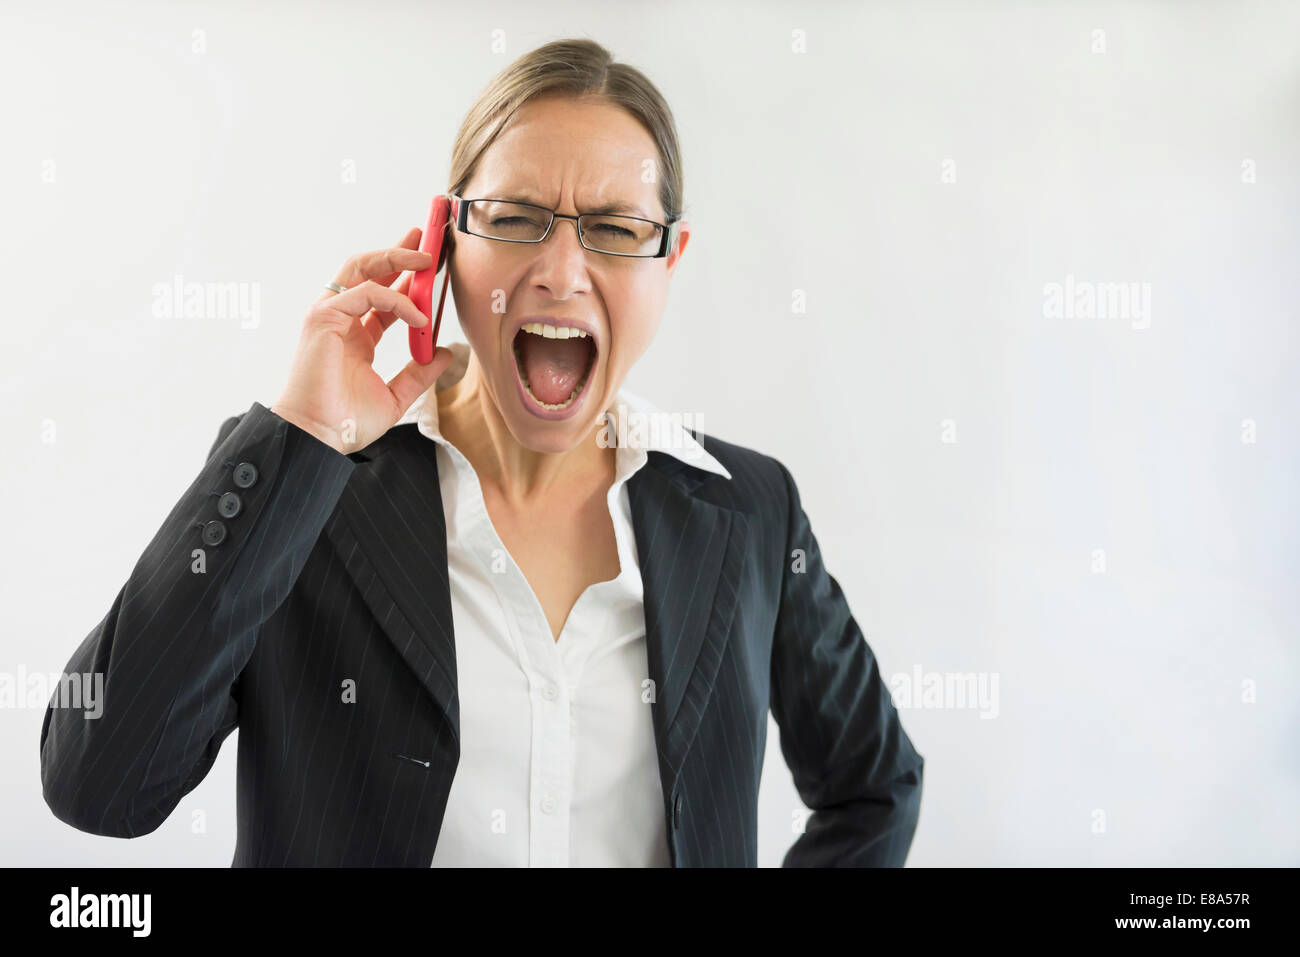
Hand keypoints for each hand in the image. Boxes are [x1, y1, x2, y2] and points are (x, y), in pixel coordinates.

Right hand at [271, 226, 453, 453]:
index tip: (432, 265)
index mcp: (355, 336)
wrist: (320, 438)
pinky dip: (394, 298)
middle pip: (369, 271)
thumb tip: (445, 353)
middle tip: (427, 240)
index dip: (407, 278)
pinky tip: (417, 313)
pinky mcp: (322, 319)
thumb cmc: (347, 422)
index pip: (383, 295)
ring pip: (360, 269)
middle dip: (398, 252)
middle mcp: (340, 320)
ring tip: (426, 257)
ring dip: (394, 257)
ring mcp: (328, 316)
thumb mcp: (396, 396)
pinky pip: (363, 294)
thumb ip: (419, 374)